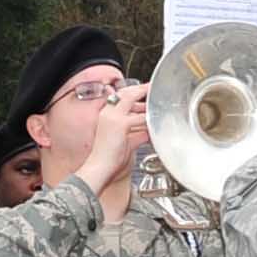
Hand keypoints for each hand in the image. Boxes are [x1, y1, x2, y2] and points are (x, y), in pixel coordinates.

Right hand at [80, 85, 146, 204]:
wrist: (99, 168)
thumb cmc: (109, 160)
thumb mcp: (125, 143)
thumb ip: (136, 135)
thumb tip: (147, 132)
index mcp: (105, 116)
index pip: (119, 97)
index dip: (132, 93)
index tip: (143, 92)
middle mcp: (107, 113)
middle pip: (125, 93)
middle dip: (140, 89)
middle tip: (151, 88)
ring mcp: (112, 117)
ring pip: (131, 99)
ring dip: (146, 100)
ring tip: (157, 99)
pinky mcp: (119, 124)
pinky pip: (138, 117)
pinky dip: (148, 117)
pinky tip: (155, 117)